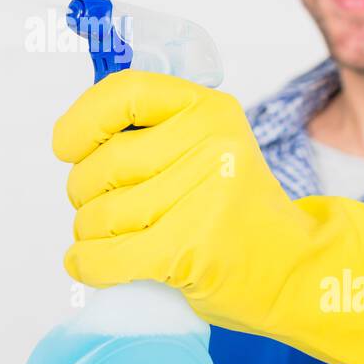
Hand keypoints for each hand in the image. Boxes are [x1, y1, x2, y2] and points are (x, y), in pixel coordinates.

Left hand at [51, 70, 363, 363]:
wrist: (296, 269)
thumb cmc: (237, 208)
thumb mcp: (210, 146)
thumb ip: (155, 131)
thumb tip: (74, 133)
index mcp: (208, 109)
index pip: (122, 93)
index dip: (81, 121)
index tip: (68, 146)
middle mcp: (208, 145)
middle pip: (103, 163)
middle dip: (84, 191)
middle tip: (97, 205)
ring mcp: (201, 198)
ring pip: (100, 214)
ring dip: (88, 232)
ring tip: (109, 237)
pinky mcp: (190, 250)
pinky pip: (107, 256)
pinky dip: (88, 264)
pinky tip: (88, 263)